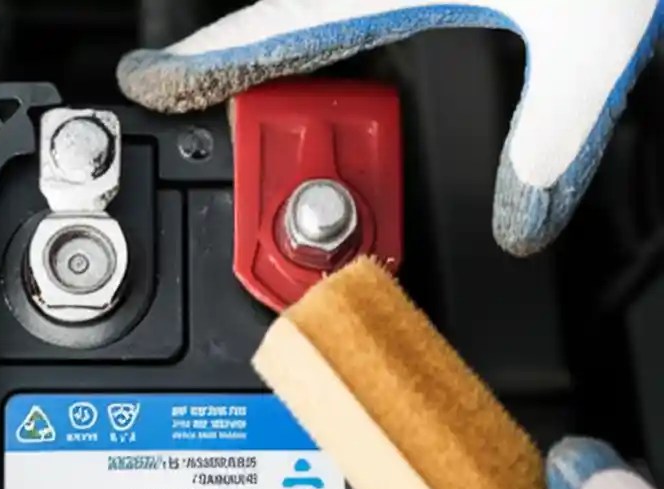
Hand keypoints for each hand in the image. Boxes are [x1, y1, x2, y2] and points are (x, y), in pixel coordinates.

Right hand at [116, 0, 662, 255]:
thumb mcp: (598, 35)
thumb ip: (552, 132)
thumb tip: (519, 214)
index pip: (270, 31)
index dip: (198, 66)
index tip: (144, 85)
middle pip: (279, 13)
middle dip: (229, 54)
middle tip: (185, 90)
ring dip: (274, 34)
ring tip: (242, 71)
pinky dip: (320, 17)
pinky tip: (345, 32)